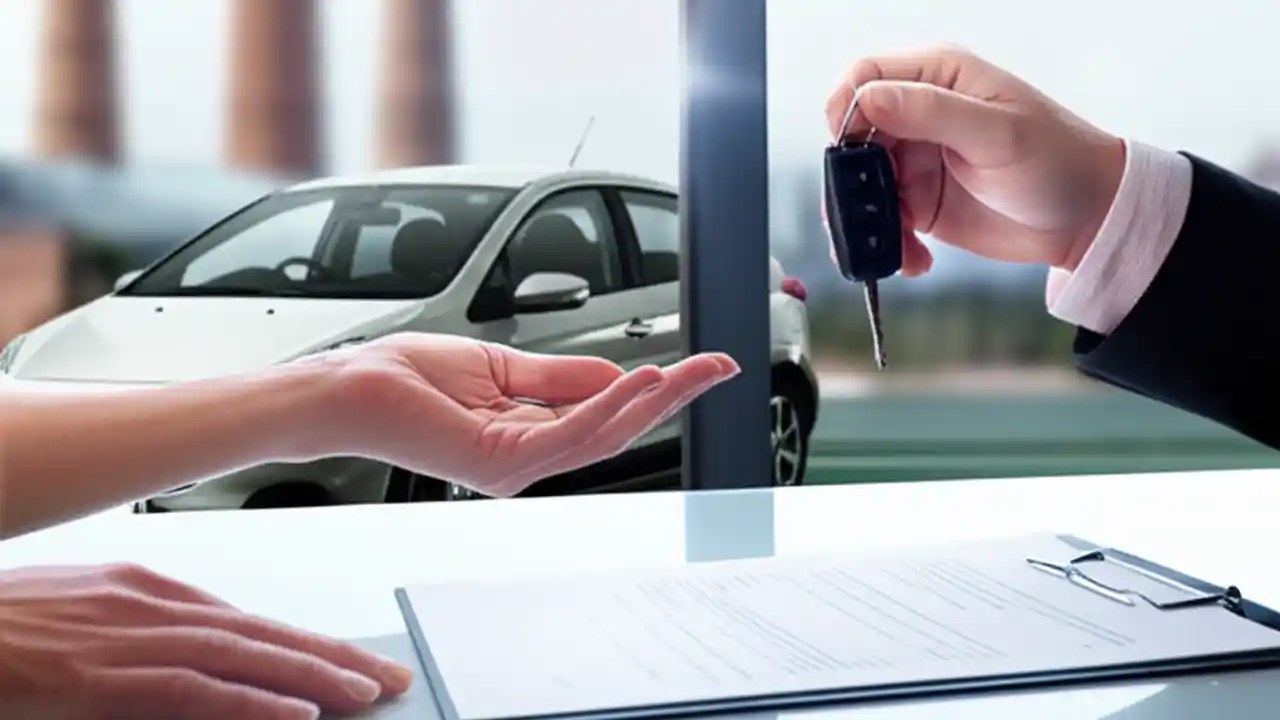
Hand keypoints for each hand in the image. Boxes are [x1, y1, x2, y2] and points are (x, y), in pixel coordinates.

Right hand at [0, 563, 411, 718]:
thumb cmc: (6, 624)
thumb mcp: (85, 614)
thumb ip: (144, 630)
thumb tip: (200, 654)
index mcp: (147, 587)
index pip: (247, 617)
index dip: (305, 641)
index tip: (350, 657)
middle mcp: (151, 602)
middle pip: (262, 631)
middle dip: (331, 655)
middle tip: (389, 676)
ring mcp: (129, 636)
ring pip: (245, 657)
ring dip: (312, 676)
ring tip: (367, 693)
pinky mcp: (103, 677)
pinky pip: (195, 692)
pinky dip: (251, 703)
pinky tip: (297, 714)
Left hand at [308, 333, 738, 496]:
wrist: (347, 389)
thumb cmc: (403, 379)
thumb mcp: (500, 367)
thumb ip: (559, 376)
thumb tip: (618, 372)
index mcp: (527, 437)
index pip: (605, 415)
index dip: (656, 391)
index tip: (698, 366)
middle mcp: (528, 460)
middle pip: (617, 429)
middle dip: (673, 397)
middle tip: (720, 367)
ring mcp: (516, 466)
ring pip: (604, 433)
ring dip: (655, 399)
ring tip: (693, 369)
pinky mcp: (503, 460)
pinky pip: (572, 432)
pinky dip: (612, 403)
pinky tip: (642, 380)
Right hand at [824, 46, 1125, 274]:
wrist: (1087, 219)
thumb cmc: (1058, 161)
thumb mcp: (997, 133)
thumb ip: (931, 112)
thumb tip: (867, 99)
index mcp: (939, 79)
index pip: (866, 77)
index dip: (845, 109)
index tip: (847, 151)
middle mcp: (920, 115)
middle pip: (852, 136)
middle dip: (851, 178)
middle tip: (866, 213)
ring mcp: (916, 160)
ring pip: (859, 184)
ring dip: (867, 219)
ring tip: (897, 246)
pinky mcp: (919, 202)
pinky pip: (880, 220)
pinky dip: (887, 243)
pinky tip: (915, 259)